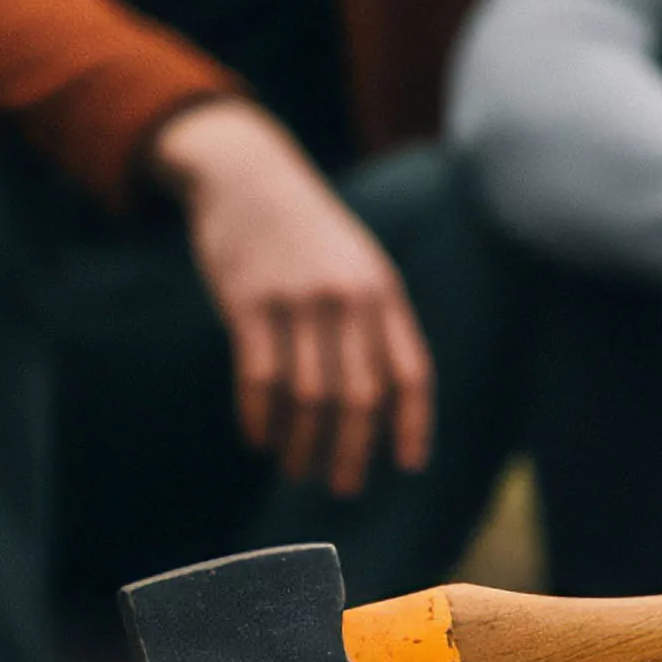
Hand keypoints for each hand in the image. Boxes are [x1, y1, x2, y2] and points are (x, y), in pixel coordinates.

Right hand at [153, 99, 434, 497]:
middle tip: (342, 487)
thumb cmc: (308, 232)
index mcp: (383, 293)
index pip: (411, 372)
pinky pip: (259, 378)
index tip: (408, 467)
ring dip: (303, 444)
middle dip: (353, 452)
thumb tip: (384, 403)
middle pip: (360, 397)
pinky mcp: (248, 303)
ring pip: (309, 397)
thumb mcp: (359, 264)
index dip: (413, 425)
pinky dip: (260, 419)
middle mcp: (347, 299)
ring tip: (297, 469)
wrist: (248, 175)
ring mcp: (297, 301)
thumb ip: (376, 322)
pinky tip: (259, 439)